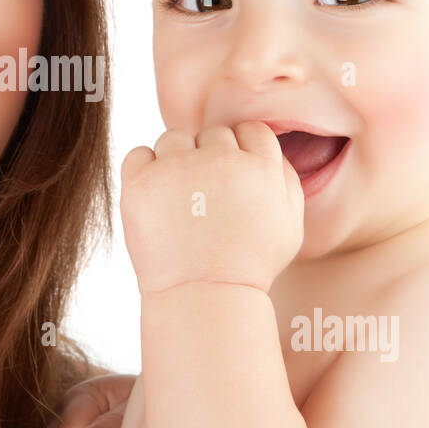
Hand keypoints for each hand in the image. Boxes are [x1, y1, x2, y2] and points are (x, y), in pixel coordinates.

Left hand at [120, 122, 303, 296]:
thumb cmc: (249, 266)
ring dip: (175, 162)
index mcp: (261, 167)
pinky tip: (156, 200)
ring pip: (174, 139)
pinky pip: (138, 154)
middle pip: (212, 135)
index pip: (250, 130)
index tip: (232, 179)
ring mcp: (178, 168)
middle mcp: (221, 160)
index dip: (241, 152)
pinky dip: (144, 171)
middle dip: (209, 159)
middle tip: (205, 199)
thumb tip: (267, 148)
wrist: (203, 297)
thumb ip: (286, 180)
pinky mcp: (141, 182)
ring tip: (179, 202)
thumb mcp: (290, 227)